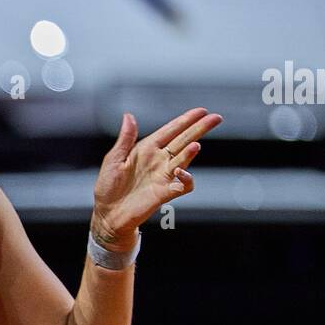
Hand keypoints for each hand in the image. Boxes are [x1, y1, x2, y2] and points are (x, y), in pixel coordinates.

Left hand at [91, 107, 222, 247]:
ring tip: (196, 145)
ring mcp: (163, 176)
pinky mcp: (165, 193)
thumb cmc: (108, 187)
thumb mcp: (114, 159)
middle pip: (183, 140)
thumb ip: (125, 139)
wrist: (108, 214)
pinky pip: (183, 185)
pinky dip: (186, 179)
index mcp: (146, 149)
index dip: (185, 120)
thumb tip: (129, 116)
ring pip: (184, 159)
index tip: (201, 111)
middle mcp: (158, 160)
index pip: (170, 131)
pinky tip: (181, 172)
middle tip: (216, 118)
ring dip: (191, 152)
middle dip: (199, 129)